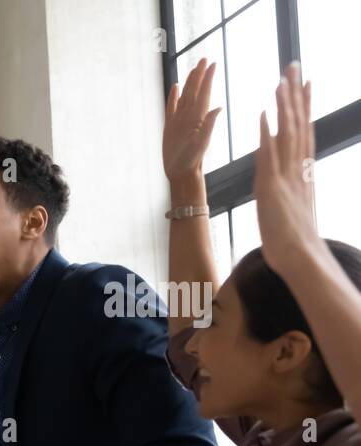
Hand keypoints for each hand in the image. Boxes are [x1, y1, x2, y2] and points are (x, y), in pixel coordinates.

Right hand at [163, 58, 220, 194]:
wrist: (181, 172)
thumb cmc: (192, 161)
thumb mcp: (201, 143)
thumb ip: (208, 126)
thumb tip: (217, 108)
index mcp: (198, 117)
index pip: (204, 93)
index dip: (207, 78)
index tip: (212, 64)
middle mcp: (190, 116)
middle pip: (195, 91)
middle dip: (200, 75)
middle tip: (204, 59)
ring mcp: (180, 120)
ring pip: (185, 96)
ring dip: (190, 82)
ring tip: (193, 69)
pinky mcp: (170, 126)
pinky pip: (172, 107)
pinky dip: (174, 96)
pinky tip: (176, 87)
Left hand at [254, 63, 324, 276]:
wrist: (299, 256)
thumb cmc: (294, 239)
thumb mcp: (293, 205)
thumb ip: (292, 187)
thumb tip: (290, 178)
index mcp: (302, 172)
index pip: (305, 131)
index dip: (305, 106)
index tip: (305, 82)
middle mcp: (298, 169)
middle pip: (299, 124)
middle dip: (295, 95)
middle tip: (293, 66)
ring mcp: (286, 176)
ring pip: (287, 133)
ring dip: (283, 106)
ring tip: (280, 80)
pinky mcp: (272, 187)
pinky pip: (270, 156)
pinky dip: (267, 134)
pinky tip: (263, 116)